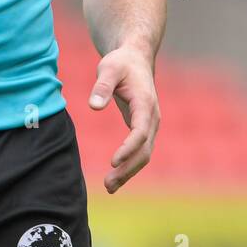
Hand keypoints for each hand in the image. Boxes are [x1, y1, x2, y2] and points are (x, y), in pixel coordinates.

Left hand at [88, 45, 159, 193]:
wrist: (135, 59)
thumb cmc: (121, 63)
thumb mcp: (109, 68)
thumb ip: (102, 86)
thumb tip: (93, 106)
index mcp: (145, 103)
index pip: (140, 132)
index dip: (129, 148)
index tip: (114, 162)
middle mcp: (152, 117)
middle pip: (144, 150)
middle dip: (128, 169)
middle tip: (108, 184)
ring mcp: (150, 124)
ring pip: (144, 154)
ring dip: (129, 172)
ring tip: (109, 187)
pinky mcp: (143, 129)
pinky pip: (140, 151)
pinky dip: (130, 166)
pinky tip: (115, 177)